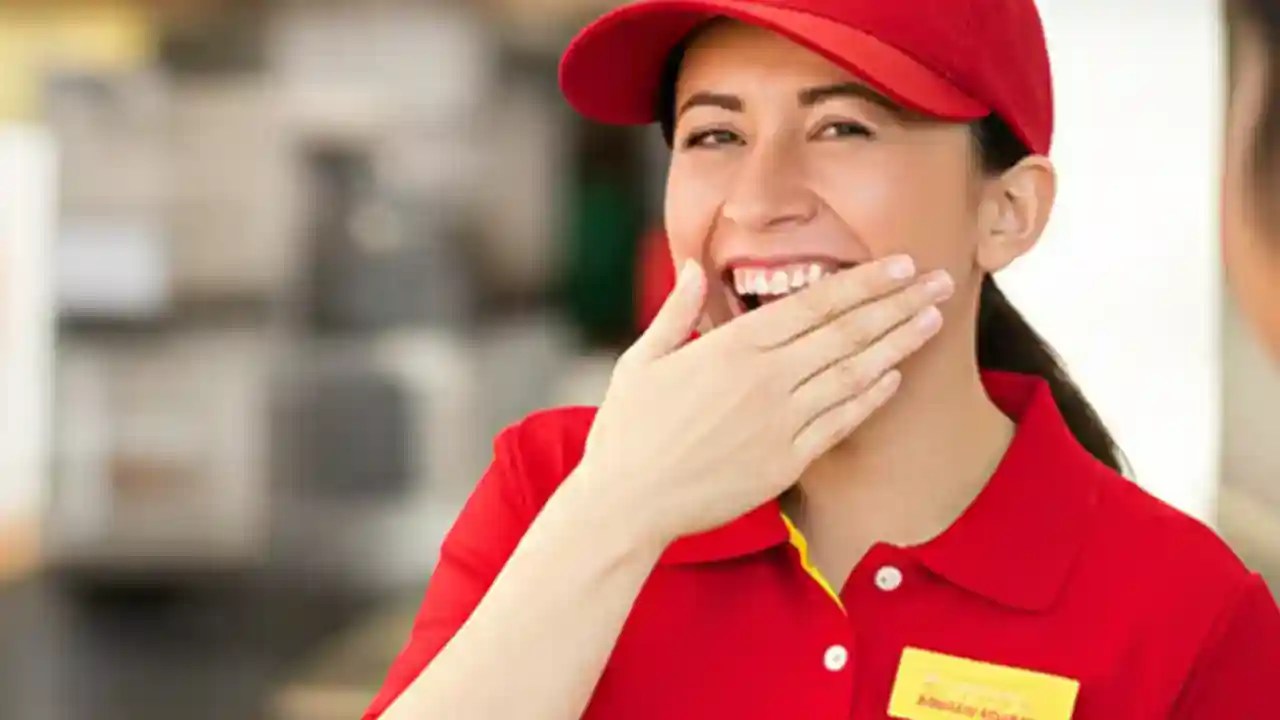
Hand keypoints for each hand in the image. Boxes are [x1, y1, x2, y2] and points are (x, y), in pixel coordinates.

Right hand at [573, 256, 953, 545]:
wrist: (627, 502)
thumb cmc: (628, 429)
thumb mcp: (641, 359)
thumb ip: (677, 311)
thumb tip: (694, 269)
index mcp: (733, 346)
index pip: (815, 303)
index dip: (865, 282)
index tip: (901, 264)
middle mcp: (765, 378)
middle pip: (847, 332)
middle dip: (899, 303)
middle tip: (941, 282)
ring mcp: (780, 421)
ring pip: (854, 374)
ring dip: (899, 344)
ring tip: (933, 321)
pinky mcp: (785, 461)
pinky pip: (840, 423)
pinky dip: (871, 397)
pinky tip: (895, 377)